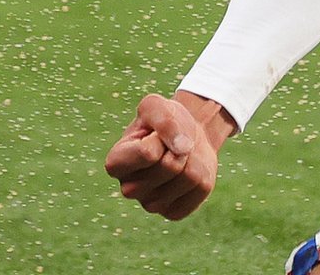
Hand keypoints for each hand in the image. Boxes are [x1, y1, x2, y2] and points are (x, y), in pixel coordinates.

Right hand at [104, 91, 234, 219]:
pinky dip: (204, 173)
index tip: (157, 133)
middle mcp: (128, 189)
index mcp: (115, 163)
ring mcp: (151, 205)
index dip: (161, 136)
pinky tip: (189, 171)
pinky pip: (201, 189)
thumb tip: (182, 148)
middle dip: (180, 147)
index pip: (148, 153)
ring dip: (193, 158)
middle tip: (172, 144)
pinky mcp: (173, 212)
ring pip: (189, 178)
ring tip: (181, 155)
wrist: (186, 135)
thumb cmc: (165, 120)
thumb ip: (164, 120)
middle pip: (170, 166)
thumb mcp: (157, 106)